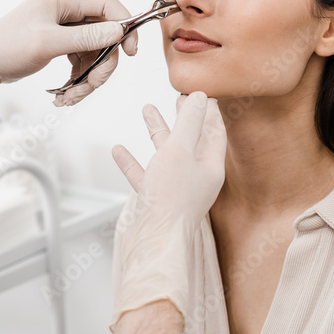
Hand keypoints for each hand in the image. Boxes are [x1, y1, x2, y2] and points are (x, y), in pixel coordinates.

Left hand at [0, 0, 137, 106]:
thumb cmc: (6, 48)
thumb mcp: (47, 43)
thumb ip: (85, 38)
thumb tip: (118, 32)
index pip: (108, 5)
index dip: (124, 27)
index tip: (131, 52)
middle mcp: (67, 6)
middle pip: (105, 33)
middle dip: (103, 63)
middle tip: (92, 84)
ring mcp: (65, 24)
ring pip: (96, 50)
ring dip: (89, 76)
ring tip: (71, 96)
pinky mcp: (61, 40)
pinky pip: (83, 58)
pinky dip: (79, 77)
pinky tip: (66, 93)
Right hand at [109, 92, 226, 330]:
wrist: (153, 241)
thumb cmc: (170, 198)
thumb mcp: (180, 150)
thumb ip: (189, 122)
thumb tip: (199, 96)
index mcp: (210, 165)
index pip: (214, 130)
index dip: (209, 109)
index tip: (202, 91)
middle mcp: (196, 177)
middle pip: (191, 139)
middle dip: (184, 117)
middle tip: (179, 96)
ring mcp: (175, 189)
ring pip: (167, 153)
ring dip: (157, 131)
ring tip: (147, 109)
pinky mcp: (156, 199)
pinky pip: (145, 174)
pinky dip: (133, 160)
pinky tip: (118, 149)